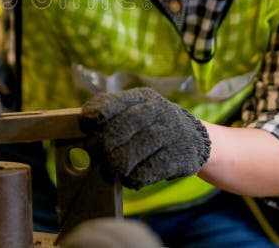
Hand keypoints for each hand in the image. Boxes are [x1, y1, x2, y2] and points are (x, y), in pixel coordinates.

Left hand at [80, 88, 210, 189]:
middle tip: (94, 153)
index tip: (87, 123)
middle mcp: (158, 111)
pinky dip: (136, 177)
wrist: (194, 137)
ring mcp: (170, 132)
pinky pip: (152, 169)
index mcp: (142, 98)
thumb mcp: (135, 109)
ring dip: (118, 162)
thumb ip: (110, 111)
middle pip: (126, 125)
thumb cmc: (150, 124)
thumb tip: (84, 121)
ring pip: (138, 148)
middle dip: (105, 142)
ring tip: (110, 169)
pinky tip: (129, 179)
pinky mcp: (179, 156)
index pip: (117, 100)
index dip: (100, 111)